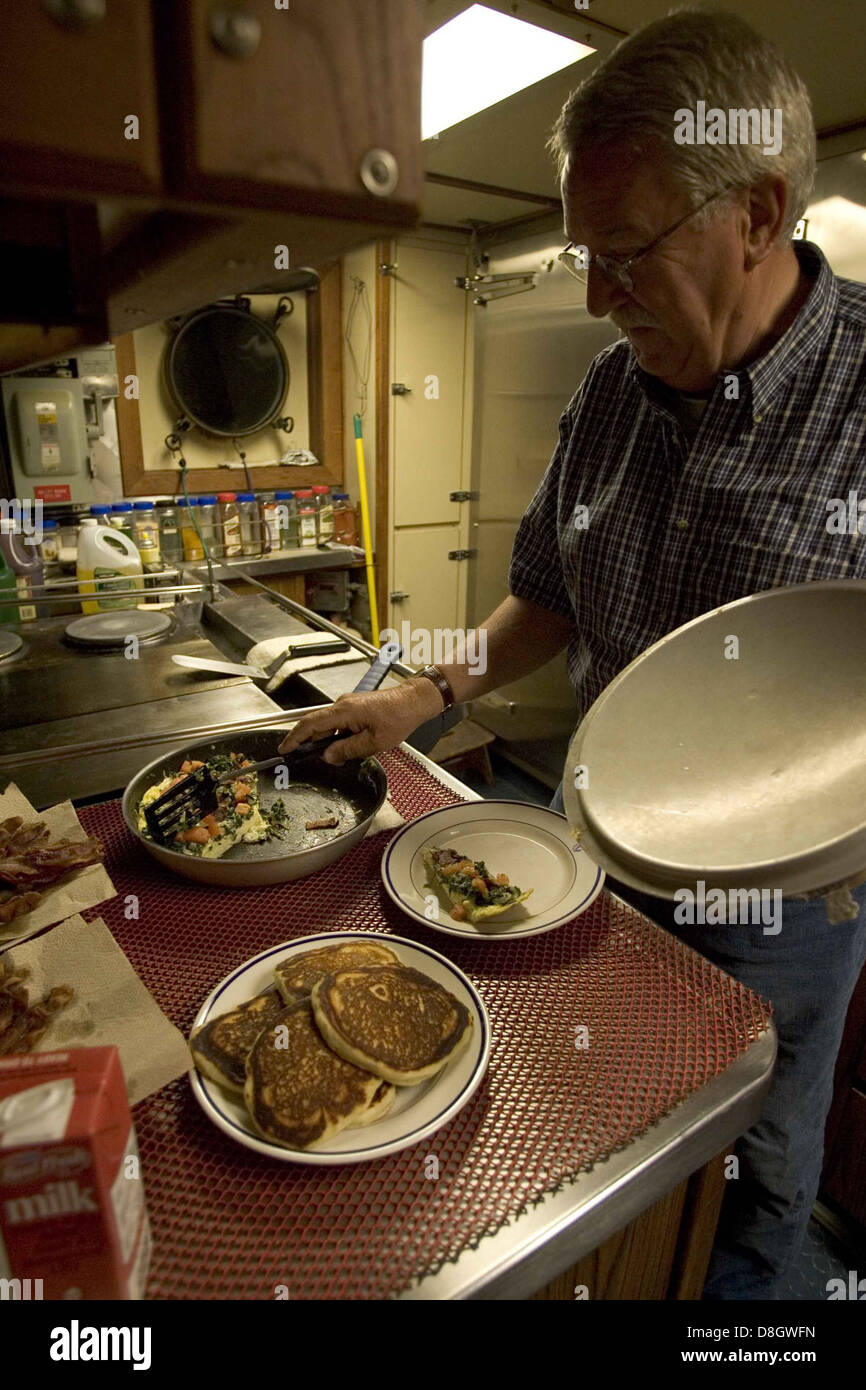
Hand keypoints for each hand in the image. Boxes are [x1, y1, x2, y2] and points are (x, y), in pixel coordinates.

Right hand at [278, 678, 442, 764]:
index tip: (285, 748)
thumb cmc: (399, 717)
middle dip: (313, 743)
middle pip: (318, 725)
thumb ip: (348, 750)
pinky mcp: (354, 707)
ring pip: (329, 725)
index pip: (310, 724)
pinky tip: (348, 746)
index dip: (295, 737)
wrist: (413, 701)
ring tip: (338, 755)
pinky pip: (338, 722)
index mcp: (344, 711)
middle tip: (314, 759)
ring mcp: (348, 704)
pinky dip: (337, 735)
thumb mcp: (373, 742)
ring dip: (328, 741)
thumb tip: (329, 756)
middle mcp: (343, 704)